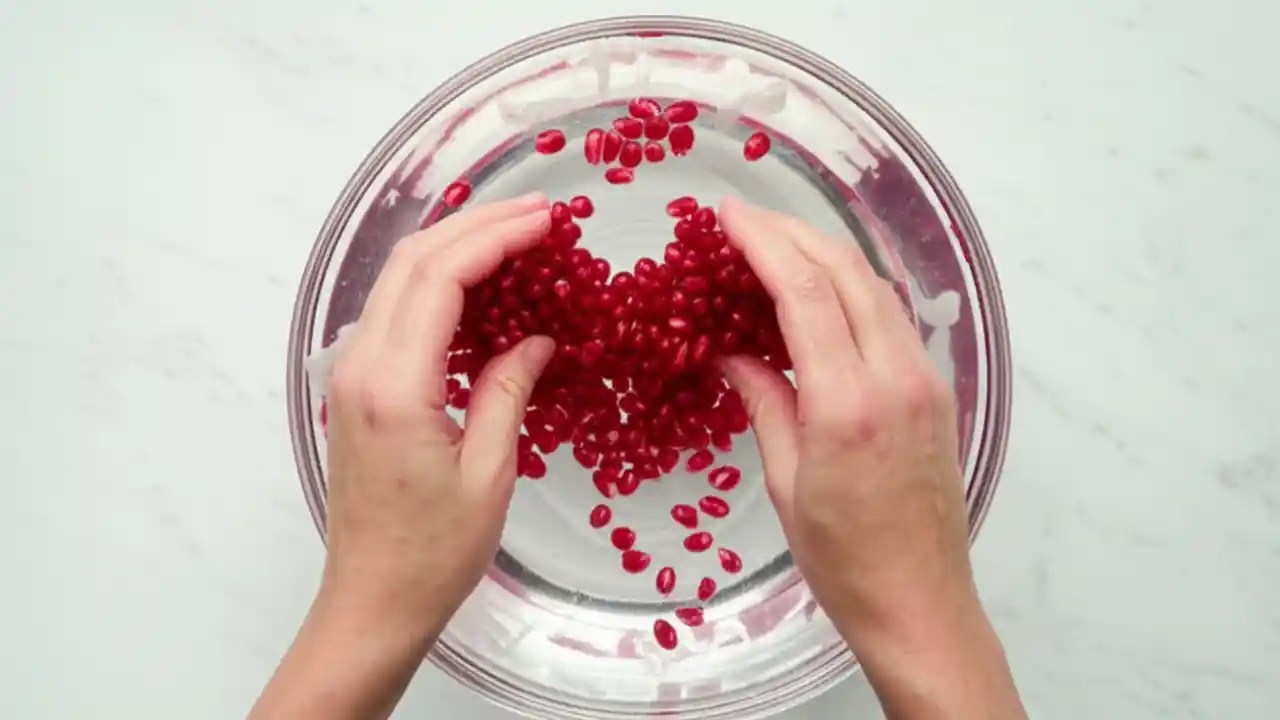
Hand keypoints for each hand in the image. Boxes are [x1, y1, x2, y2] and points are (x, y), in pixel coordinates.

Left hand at [321, 192, 553, 637]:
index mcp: (394, 386)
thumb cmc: (433, 552)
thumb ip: (510, 390)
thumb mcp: (490, 472)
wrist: (372, 602)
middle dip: (475, 226)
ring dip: (455, 249)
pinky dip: (438, 286)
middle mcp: (360, 368)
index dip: (495, 237)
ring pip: (398, 281)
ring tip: (516, 238)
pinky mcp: (356, 390)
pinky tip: (480, 289)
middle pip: (411, 263)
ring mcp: (350, 376)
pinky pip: (396, 314)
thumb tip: (538, 338)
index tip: (545, 220)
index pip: (440, 278)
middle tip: (537, 214)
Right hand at [717, 197, 1023, 717]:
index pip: (805, 292)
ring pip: (874, 287)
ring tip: (773, 246)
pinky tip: (818, 293)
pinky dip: (849, 290)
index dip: (763, 242)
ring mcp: (924, 381)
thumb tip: (732, 351)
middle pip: (846, 272)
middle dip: (792, 232)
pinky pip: (890, 319)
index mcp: (849, 403)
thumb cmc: (844, 560)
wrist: (921, 603)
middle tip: (743, 219)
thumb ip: (763, 401)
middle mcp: (896, 378)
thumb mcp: (784, 481)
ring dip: (824, 255)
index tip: (726, 214)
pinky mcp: (935, 392)